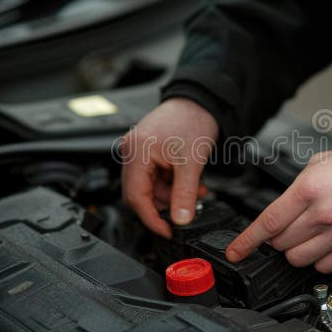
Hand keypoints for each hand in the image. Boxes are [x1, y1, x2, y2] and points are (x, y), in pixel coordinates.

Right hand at [121, 98, 217, 237]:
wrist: (200, 99)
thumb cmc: (193, 120)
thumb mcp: (191, 163)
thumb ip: (185, 194)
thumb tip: (180, 220)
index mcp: (136, 152)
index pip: (135, 196)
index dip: (151, 218)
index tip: (167, 231)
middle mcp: (131, 151)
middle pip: (139, 193)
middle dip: (164, 204)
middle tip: (184, 211)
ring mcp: (137, 150)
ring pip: (149, 186)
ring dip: (171, 194)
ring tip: (196, 192)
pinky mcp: (146, 150)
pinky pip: (154, 176)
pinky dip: (170, 184)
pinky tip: (189, 183)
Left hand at [226, 139, 331, 272]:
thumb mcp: (322, 161)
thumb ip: (300, 185)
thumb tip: (287, 205)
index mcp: (308, 189)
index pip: (267, 223)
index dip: (246, 241)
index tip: (235, 251)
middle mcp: (322, 215)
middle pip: (280, 243)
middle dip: (277, 238)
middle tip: (288, 229)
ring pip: (298, 259)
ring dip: (297, 251)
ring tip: (309, 237)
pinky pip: (325, 267)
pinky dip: (320, 260)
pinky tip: (327, 245)